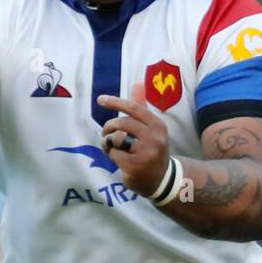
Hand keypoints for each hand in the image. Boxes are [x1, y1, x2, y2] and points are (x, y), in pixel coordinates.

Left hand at [96, 82, 170, 196]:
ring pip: (116, 138)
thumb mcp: (151, 128)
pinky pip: (114, 154)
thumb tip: (137, 83)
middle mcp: (154, 138)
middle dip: (109, 127)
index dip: (115, 102)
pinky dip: (111, 155)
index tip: (100, 100)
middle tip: (106, 133)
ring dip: (107, 142)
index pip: (134, 108)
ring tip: (110, 147)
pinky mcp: (135, 166)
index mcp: (158, 125)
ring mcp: (145, 153)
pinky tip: (115, 158)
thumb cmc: (152, 149)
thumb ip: (141, 107)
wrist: (161, 180)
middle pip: (122, 123)